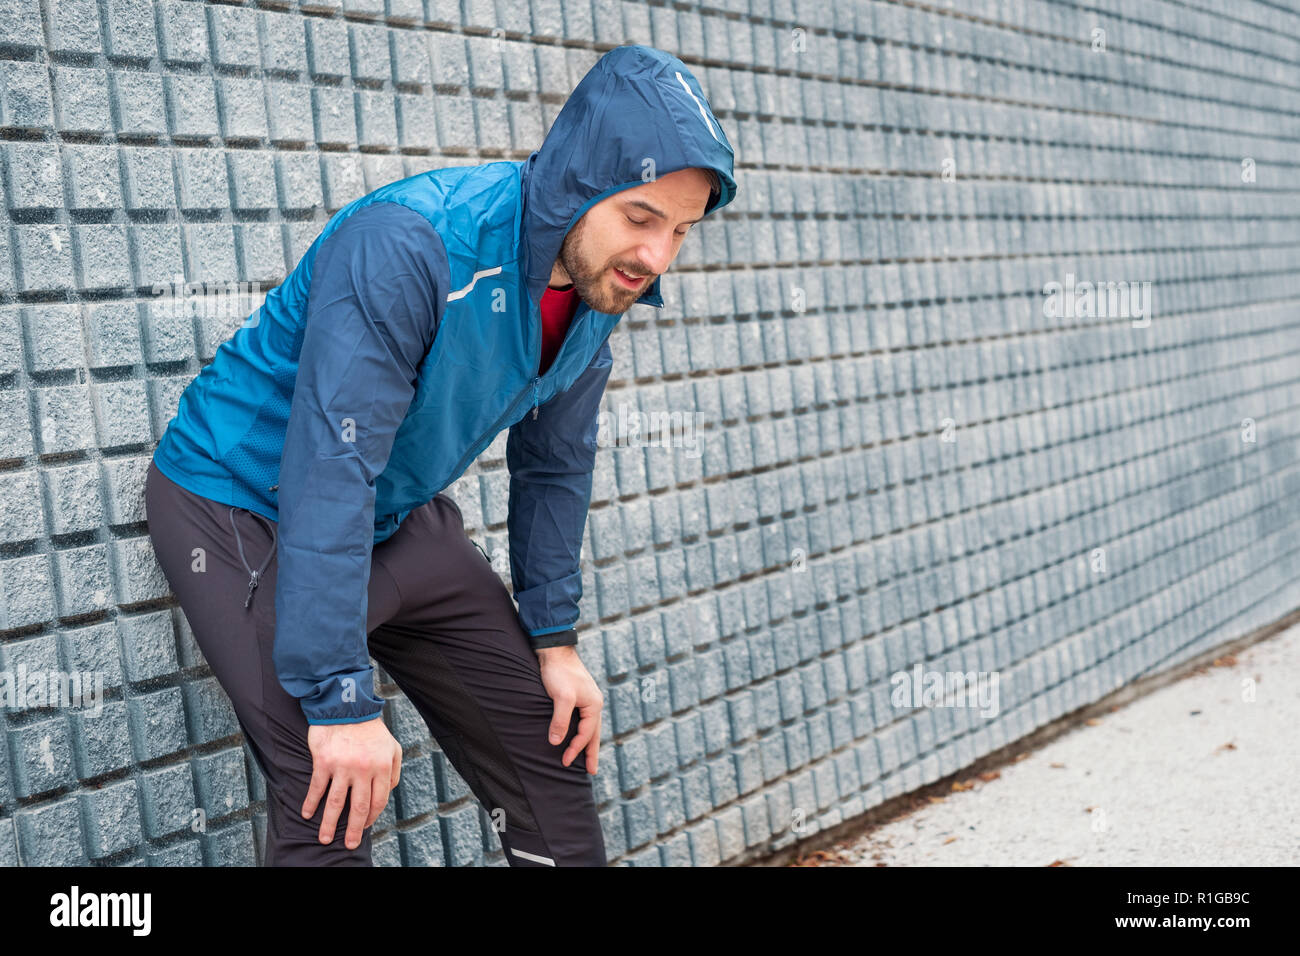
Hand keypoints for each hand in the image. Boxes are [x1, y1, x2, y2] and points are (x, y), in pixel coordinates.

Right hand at [302, 716, 402, 849]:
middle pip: (358, 808)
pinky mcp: (323, 762)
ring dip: (329, 824)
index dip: (372, 817)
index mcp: (382, 767)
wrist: (346, 706)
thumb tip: (388, 792)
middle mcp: (363, 769)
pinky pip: (317, 788)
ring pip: (335, 803)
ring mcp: (342, 767)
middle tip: (349, 845)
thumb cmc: (370, 728)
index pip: (378, 801)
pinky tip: (306, 814)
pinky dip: (310, 803)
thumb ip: (394, 770)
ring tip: (325, 839)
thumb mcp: (392, 746)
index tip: (365, 827)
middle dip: (354, 830)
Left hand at [536, 645, 602, 773]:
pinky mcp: (579, 696)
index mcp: (594, 705)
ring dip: (588, 743)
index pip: (586, 734)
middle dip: (592, 753)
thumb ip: (560, 720)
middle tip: (592, 771)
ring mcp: (588, 700)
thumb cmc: (559, 672)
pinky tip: (578, 734)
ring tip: (587, 758)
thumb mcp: (561, 697)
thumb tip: (556, 742)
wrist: (555, 651)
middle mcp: (594, 703)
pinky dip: (582, 731)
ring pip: (590, 727)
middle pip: (594, 734)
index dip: (575, 749)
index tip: (565, 762)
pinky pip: (584, 720)